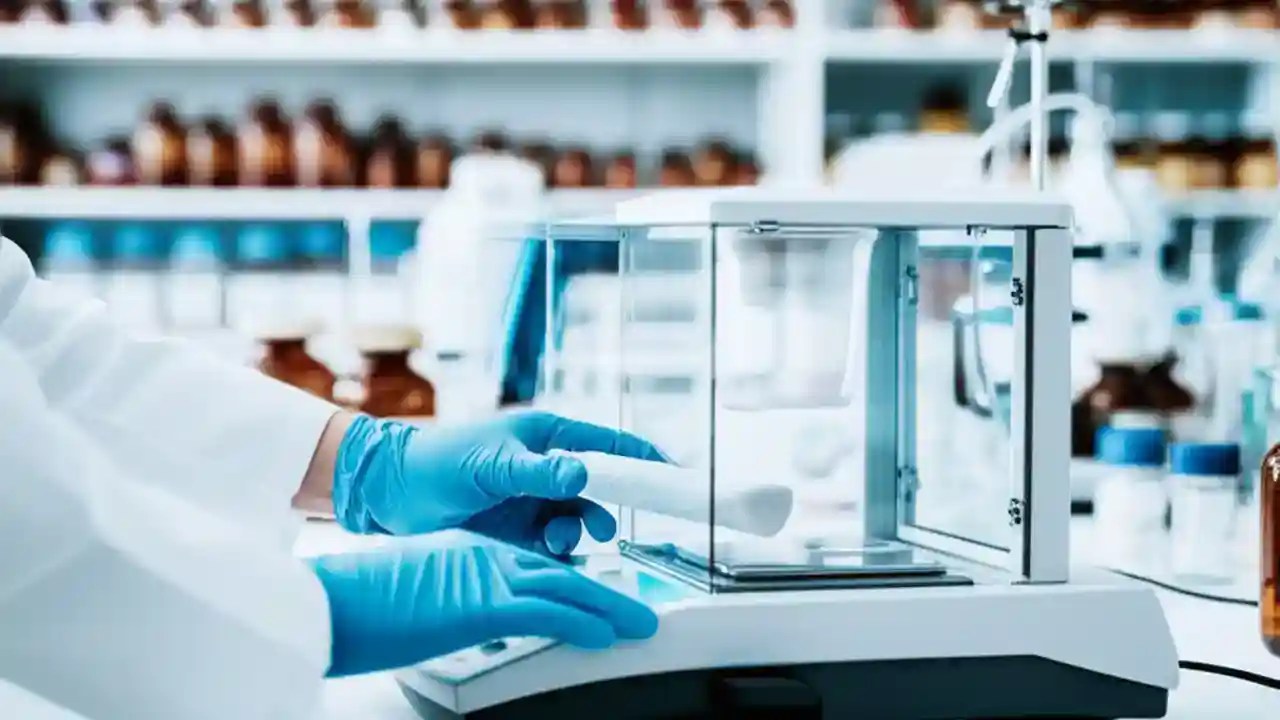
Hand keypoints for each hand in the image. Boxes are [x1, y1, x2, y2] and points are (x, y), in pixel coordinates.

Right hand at [310, 531, 659, 677]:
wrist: (333, 599)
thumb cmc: (360, 602)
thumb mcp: (419, 597)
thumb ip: (453, 603)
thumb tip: (472, 624)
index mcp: (468, 551)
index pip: (534, 563)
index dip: (572, 582)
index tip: (596, 597)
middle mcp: (483, 555)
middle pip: (559, 570)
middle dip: (602, 593)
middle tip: (634, 611)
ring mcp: (484, 575)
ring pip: (565, 585)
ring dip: (608, 607)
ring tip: (637, 625)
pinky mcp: (482, 602)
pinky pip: (547, 611)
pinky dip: (582, 622)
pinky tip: (604, 636)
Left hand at [332, 411, 665, 554]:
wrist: (388, 493)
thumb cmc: (437, 461)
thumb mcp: (492, 463)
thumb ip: (539, 471)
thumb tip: (583, 474)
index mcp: (545, 436)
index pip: (607, 444)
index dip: (641, 459)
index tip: (671, 475)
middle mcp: (545, 466)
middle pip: (599, 487)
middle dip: (605, 508)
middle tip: (602, 529)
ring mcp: (532, 498)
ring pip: (576, 519)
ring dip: (576, 531)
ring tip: (558, 539)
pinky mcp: (517, 529)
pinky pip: (553, 544)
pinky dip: (556, 552)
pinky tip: (543, 553)